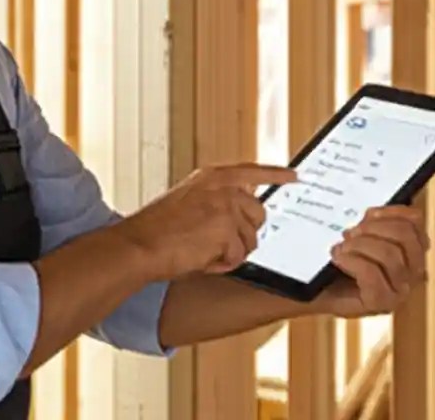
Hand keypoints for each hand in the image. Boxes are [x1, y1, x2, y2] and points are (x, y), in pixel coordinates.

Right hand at [116, 163, 296, 281]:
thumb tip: (242, 212)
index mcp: (212, 177)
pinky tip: (199, 257)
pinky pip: (238, 257)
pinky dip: (221, 264)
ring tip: (199, 249)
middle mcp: (223, 187)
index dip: (276, 175)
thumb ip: (216, 200)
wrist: (139, 245)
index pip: (253, 171)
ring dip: (230, 251)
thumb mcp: (188, 200)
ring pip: (250, 240)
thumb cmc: (156, 229)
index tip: (295, 176)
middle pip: (259, 215)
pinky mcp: (227, 230)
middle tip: (215, 242)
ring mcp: (226, 207)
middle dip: (243, 233)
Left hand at [314, 205, 429, 317]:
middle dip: (374, 228)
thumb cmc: (339, 261)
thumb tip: (373, 214)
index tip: (368, 213)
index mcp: (411, 251)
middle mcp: (412, 273)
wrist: (318, 291)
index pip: (415, 222)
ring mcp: (400, 291)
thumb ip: (372, 223)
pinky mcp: (381, 303)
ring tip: (341, 248)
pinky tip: (338, 258)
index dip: (391, 211)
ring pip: (390, 255)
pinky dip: (351, 261)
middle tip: (350, 233)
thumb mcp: (359, 235)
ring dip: (360, 245)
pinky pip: (372, 275)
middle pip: (406, 237)